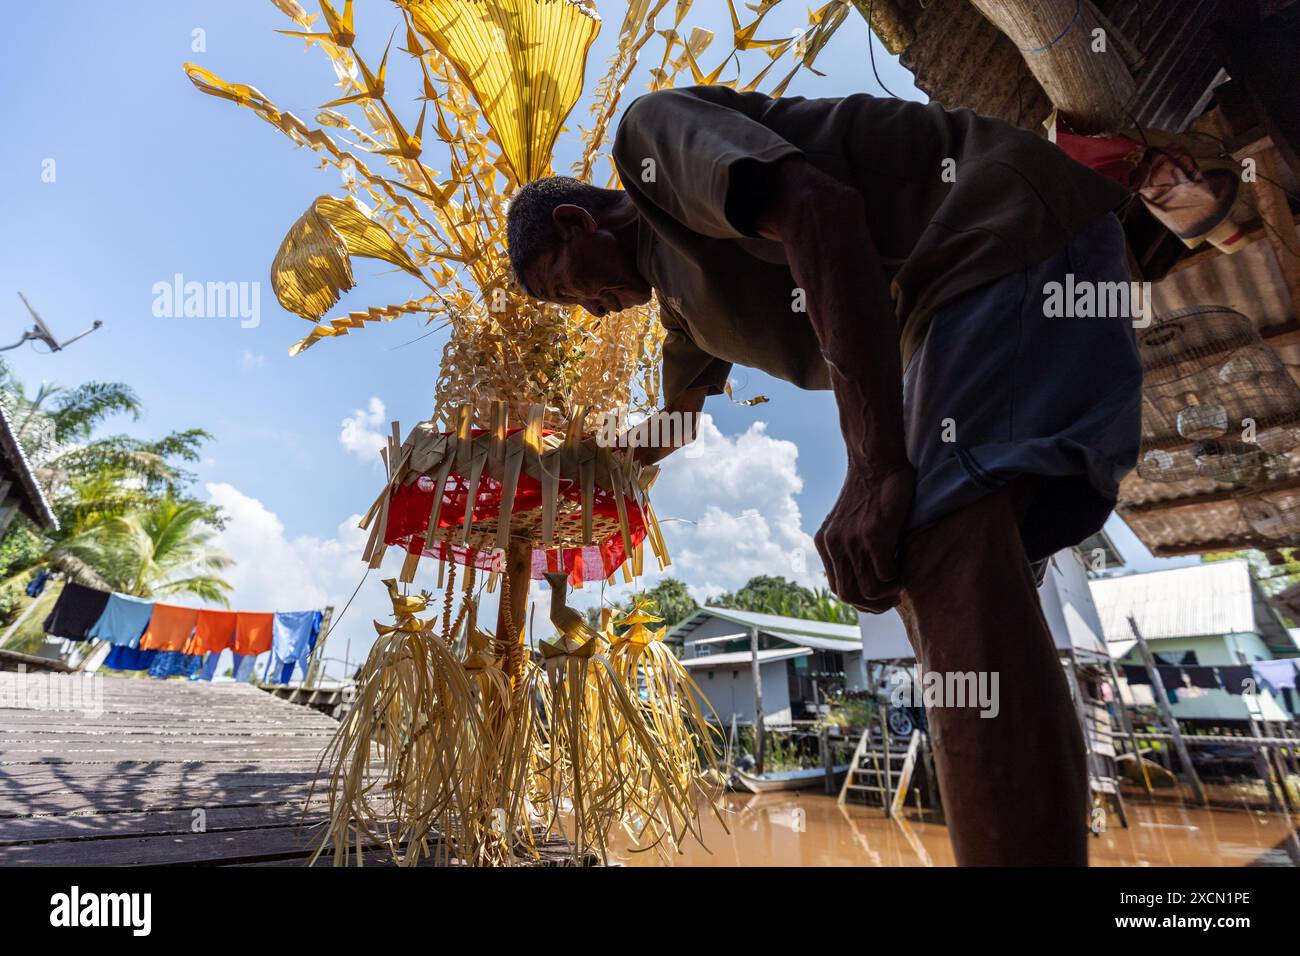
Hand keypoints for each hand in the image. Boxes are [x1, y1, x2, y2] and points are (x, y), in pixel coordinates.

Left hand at [815, 461, 914, 612]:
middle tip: (892, 599)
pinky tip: (904, 569)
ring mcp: (851, 542)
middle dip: (872, 606)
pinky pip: (886, 574)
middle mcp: (833, 545)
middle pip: (849, 596)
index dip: (859, 598)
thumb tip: (863, 571)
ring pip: (868, 590)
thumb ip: (848, 543)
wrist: (875, 460)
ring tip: (899, 586)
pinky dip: (897, 578)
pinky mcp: (873, 536)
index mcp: (824, 543)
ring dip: (887, 595)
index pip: (837, 588)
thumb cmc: (871, 488)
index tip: (878, 595)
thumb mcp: (849, 520)